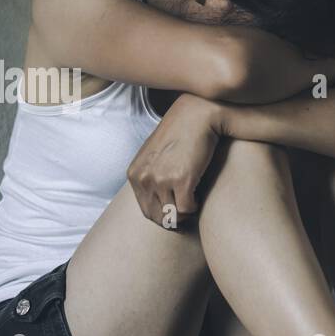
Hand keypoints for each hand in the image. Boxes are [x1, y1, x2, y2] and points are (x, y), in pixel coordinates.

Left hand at [126, 94, 219, 229]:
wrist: (196, 116)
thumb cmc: (180, 134)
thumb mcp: (154, 155)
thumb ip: (149, 176)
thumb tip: (157, 201)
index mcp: (135, 174)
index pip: (147, 211)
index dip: (164, 215)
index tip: (177, 211)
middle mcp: (144, 178)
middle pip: (158, 217)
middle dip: (174, 218)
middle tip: (187, 210)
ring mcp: (161, 180)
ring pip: (173, 215)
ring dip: (186, 212)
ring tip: (193, 198)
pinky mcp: (181, 180)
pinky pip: (187, 209)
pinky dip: (195, 207)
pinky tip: (199, 194)